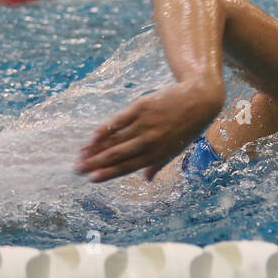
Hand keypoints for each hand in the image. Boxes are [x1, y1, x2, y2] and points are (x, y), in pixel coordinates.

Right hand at [75, 81, 222, 182]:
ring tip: (80, 155)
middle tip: (77, 169)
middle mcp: (150, 141)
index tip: (92, 179)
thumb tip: (146, 179)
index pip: (128, 166)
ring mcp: (146, 123)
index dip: (109, 173)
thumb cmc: (188, 126)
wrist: (200, 98)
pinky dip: (106, 128)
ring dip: (96, 148)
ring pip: (116, 139)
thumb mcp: (177, 149)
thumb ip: (159, 164)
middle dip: (96, 163)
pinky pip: (120, 120)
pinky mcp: (142, 106)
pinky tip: (93, 136)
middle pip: (118, 154)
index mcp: (159, 154)